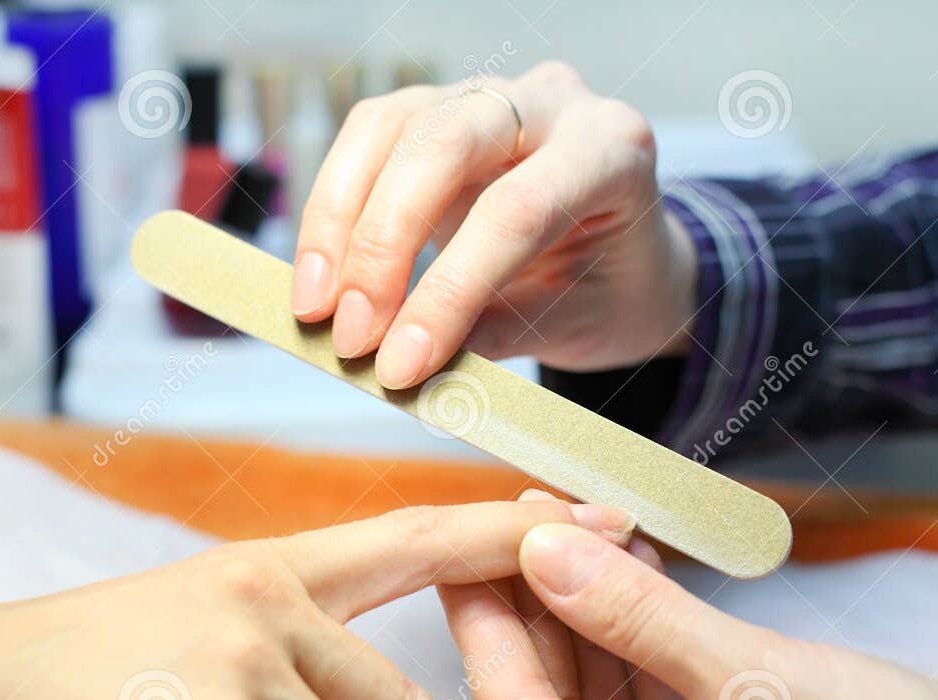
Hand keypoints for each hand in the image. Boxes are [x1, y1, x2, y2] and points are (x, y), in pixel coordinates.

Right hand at [292, 61, 696, 388]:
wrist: (621, 258)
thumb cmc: (608, 290)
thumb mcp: (576, 325)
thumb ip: (496, 336)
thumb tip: (404, 362)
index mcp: (611, 151)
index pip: (517, 211)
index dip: (448, 292)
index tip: (398, 364)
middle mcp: (551, 103)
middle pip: (445, 146)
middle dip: (382, 247)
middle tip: (351, 337)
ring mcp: (488, 97)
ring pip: (391, 130)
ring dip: (338, 224)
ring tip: (316, 310)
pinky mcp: (434, 109)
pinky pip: (365, 139)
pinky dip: (332, 209)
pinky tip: (320, 276)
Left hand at [439, 496, 937, 699]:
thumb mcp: (756, 682)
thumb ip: (636, 617)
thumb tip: (544, 550)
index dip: (487, 624)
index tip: (464, 548)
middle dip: (542, 612)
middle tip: (524, 521)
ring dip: (594, 624)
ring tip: (580, 530)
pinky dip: (644, 653)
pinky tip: (634, 577)